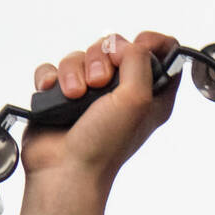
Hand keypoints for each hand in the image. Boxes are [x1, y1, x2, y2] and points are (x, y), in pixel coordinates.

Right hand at [20, 30, 181, 191]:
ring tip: (74, 97)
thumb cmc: (103, 146)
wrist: (64, 171)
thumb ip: (139, 61)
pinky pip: (54, 69)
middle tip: (99, 84)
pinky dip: (51, 78)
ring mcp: (90, 94)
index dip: (152, 43)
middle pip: (114, 47)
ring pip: (81, 56)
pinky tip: (53, 95)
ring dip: (74, 72)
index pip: (163, 53)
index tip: (139, 46)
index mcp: (150, 95)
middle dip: (102, 58)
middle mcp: (122, 93)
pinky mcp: (62, 97)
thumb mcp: (138, 99)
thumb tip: (122, 45)